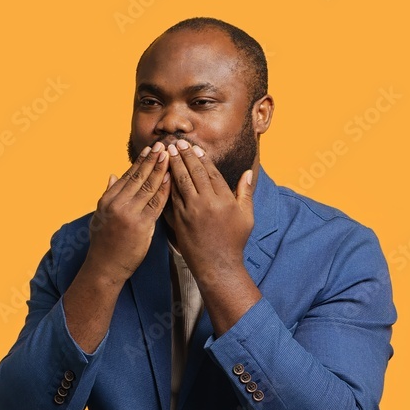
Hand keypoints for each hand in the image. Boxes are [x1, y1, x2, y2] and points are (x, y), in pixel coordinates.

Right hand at [85, 142, 170, 282]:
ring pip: (148, 187)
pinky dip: (164, 190)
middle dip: (152, 160)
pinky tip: (172, 179)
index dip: (140, 162)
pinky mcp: (141, 226)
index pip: (128, 176)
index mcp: (108, 200)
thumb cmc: (104, 243)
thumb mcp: (100, 216)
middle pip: (139, 177)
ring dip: (160, 170)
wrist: (105, 266)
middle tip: (163, 145)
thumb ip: (108, 194)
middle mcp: (117, 204)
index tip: (150, 150)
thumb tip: (112, 174)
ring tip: (169, 156)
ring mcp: (129, 214)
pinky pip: (156, 203)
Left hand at [166, 139, 254, 282]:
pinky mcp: (178, 221)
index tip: (194, 147)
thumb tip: (247, 173)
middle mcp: (206, 203)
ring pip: (179, 182)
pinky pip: (170, 198)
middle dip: (183, 155)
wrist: (217, 266)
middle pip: (193, 172)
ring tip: (166, 152)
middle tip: (176, 143)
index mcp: (223, 200)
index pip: (210, 171)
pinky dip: (166, 184)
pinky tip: (162, 175)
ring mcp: (190, 212)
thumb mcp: (246, 217)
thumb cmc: (234, 242)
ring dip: (172, 165)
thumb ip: (245, 193)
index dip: (201, 157)